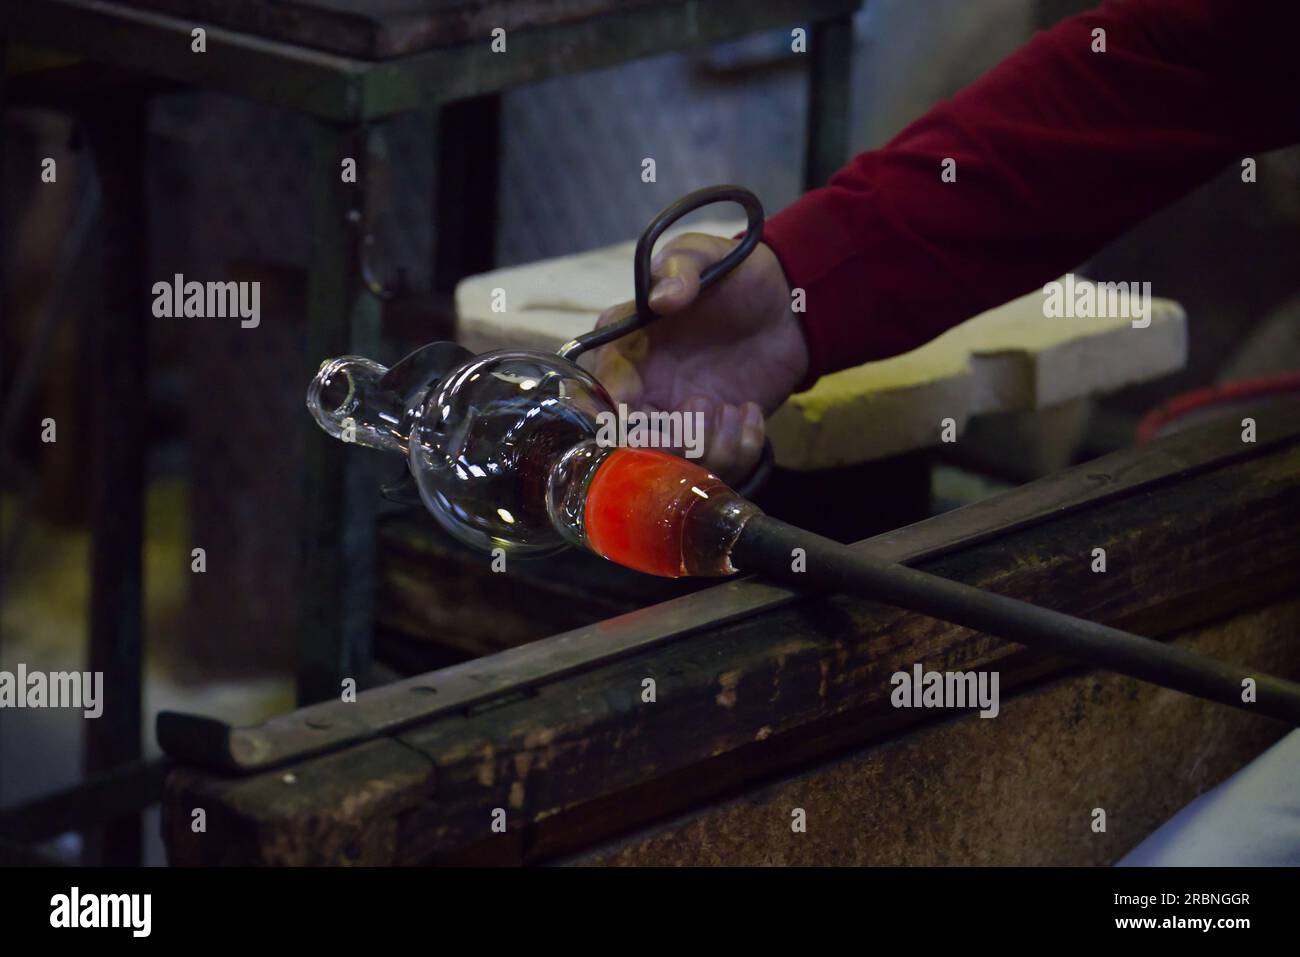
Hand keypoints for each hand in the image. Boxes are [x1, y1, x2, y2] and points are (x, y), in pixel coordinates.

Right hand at [589, 234, 808, 484]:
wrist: (787, 304)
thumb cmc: (733, 275)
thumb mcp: (704, 256)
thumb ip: (680, 269)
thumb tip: (662, 298)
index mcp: (625, 347)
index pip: (599, 390)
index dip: (612, 408)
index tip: (639, 406)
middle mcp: (643, 391)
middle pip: (629, 444)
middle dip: (666, 440)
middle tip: (704, 404)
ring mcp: (678, 418)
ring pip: (674, 466)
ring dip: (708, 445)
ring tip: (734, 408)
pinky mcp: (714, 436)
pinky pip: (718, 467)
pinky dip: (738, 448)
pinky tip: (750, 413)